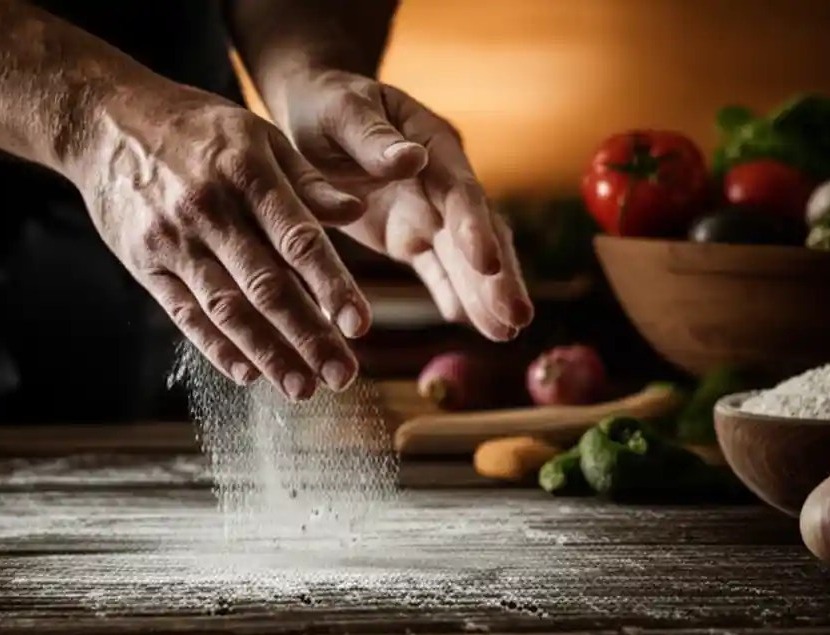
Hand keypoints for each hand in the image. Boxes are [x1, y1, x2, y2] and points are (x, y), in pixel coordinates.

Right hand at [73, 80, 372, 399]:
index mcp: (247, 173)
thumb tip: (356, 213)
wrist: (107, 122)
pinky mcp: (145, 263)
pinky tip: (248, 373)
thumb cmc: (198, 129)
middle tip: (341, 376)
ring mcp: (174, 241)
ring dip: (268, 354)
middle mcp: (211, 210)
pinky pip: (186, 314)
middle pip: (267, 286)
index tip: (360, 326)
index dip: (332, 286)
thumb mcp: (258, 135)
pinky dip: (217, 347)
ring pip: (227, 309)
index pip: (299, 240)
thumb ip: (307, 181)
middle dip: (308, 337)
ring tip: (302, 388)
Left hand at [277, 71, 533, 340]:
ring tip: (507, 335)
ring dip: (484, 295)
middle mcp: (440, 180)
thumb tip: (412, 158)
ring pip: (462, 258)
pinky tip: (474, 324)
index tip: (488, 264)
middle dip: (497, 276)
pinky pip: (436, 268)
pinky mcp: (409, 234)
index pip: (459, 190)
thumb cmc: (326, 104)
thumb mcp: (341, 111)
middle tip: (518, 318)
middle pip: (476, 231)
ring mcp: (427, 210)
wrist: (312, 111)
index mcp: (432, 143)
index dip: (474, 227)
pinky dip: (453, 294)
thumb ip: (372, 138)